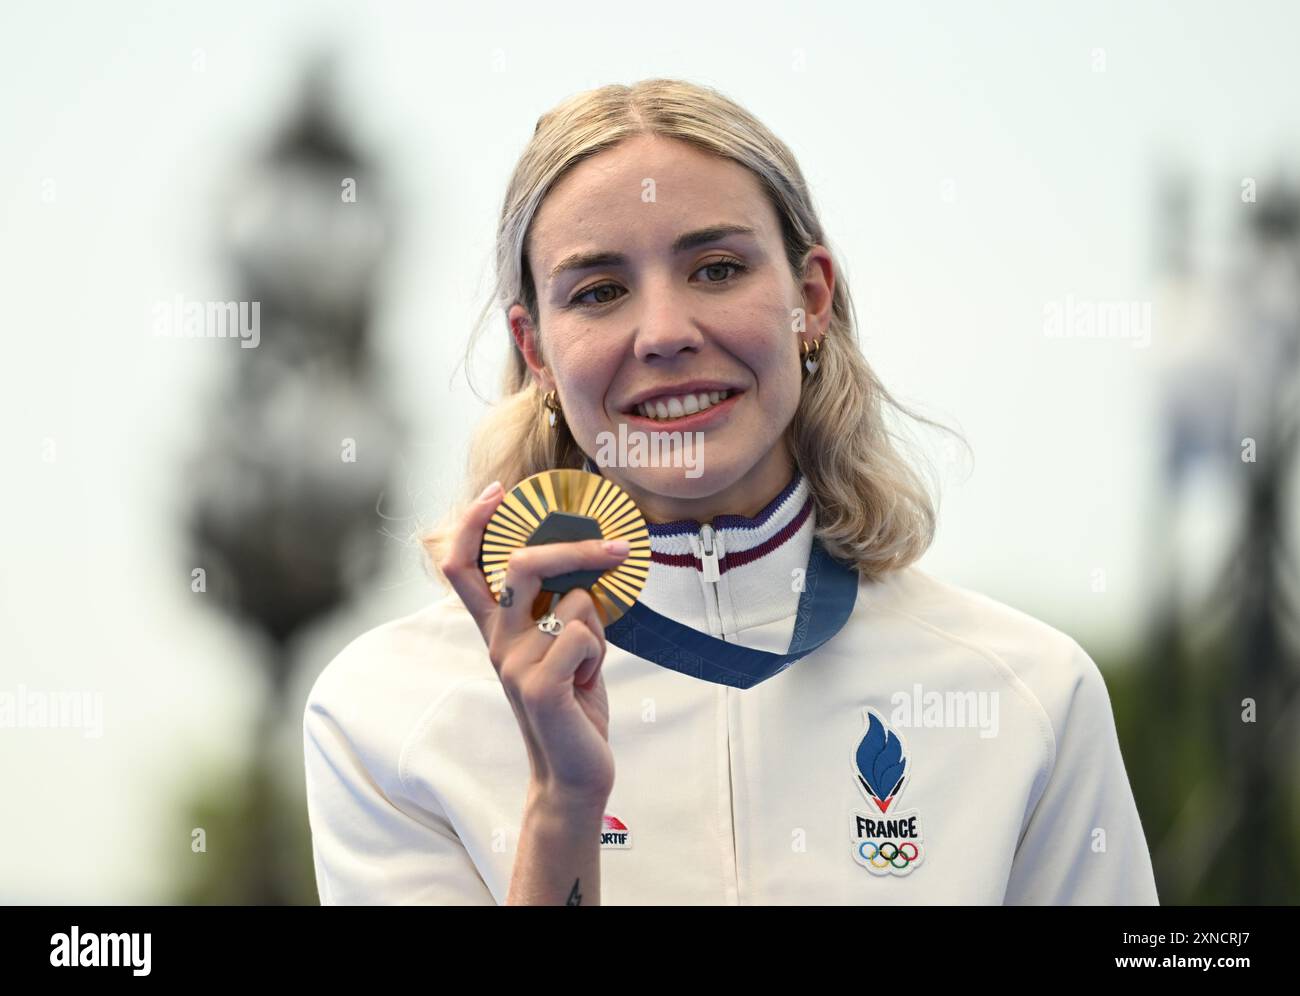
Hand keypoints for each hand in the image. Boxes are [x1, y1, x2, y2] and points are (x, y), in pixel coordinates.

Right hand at [439, 481, 629, 804]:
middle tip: (617, 549)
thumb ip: (560, 602)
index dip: (473, 524)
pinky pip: (584, 635)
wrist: (573, 769)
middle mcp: (497, 640)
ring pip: (574, 602)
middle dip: (575, 548)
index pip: (462, 566)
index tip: (497, 493)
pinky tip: (586, 684)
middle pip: (521, 564)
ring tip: (588, 664)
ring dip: (599, 628)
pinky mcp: (538, 686)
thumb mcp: (563, 642)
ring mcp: (513, 663)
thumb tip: (585, 552)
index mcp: (497, 627)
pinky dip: (599, 654)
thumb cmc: (574, 699)